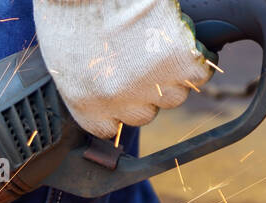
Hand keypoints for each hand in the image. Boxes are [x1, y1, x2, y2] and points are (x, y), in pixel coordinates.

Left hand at [33, 0, 214, 137]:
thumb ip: (86, 82)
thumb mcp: (65, 60)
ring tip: (168, 49)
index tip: (125, 94)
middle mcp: (118, 103)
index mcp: (86, 106)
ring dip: (175, 75)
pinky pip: (200, 72)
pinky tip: (192, 45)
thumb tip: (103, 84)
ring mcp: (150, 84)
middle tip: (145, 62)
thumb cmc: (70, 12)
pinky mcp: (177, 61)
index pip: (110, 128)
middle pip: (146, 113)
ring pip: (175, 95)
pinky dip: (201, 59)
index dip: (120, 109)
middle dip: (147, 92)